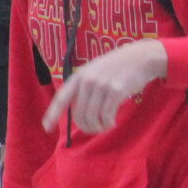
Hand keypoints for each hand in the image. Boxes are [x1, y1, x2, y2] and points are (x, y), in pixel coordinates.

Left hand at [40, 39, 168, 134]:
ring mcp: (101, 85)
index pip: (61, 98)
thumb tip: (78, 112)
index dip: (52, 114)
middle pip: (79, 113)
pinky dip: (108, 124)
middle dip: (86, 126)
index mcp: (78, 77)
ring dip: (98, 127)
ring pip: (92, 117)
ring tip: (104, 126)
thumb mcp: (94, 72)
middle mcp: (87, 81)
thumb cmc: (116, 68)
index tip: (47, 128)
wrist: (140, 58)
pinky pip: (106, 116)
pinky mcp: (116, 91)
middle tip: (94, 129)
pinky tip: (111, 123)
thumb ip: (84, 88)